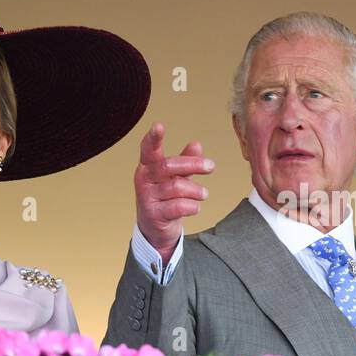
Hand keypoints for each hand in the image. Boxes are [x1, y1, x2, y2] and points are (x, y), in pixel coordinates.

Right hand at [134, 122, 213, 263]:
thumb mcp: (176, 177)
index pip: (148, 149)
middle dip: (193, 165)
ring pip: (176, 187)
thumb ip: (185, 161)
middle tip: (211, 166)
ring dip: (196, 190)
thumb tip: (196, 144)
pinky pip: (178, 207)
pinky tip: (195, 207)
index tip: (159, 125)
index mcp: (148, 166)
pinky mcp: (154, 214)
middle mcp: (144, 179)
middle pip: (168, 165)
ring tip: (204, 194)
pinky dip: (192, 206)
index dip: (153, 138)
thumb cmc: (166, 197)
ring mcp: (147, 197)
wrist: (155, 229)